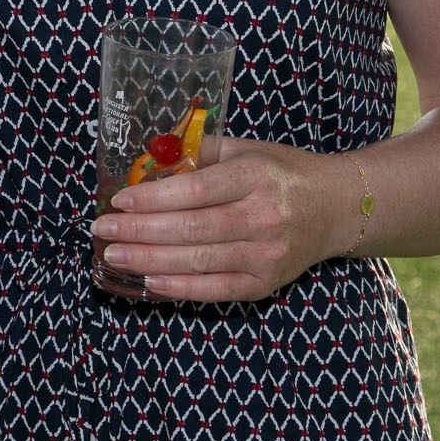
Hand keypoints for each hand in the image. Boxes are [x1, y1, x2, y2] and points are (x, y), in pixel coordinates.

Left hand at [91, 136, 357, 301]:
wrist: (337, 208)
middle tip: (102, 230)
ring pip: (197, 262)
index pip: (196, 192)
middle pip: (190, 229)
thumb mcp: (246, 150)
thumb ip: (199, 154)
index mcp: (256, 178)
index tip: (119, 201)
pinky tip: (148, 280)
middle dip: (139, 231)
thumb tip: (148, 162)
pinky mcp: (265, 284)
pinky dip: (178, 288)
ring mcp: (266, 256)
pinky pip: (214, 290)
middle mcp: (263, 218)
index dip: (153, 199)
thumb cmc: (282, 173)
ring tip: (113, 255)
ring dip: (148, 260)